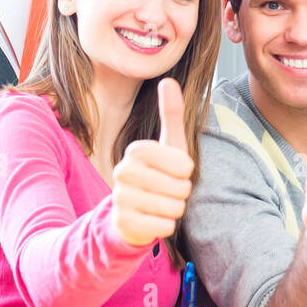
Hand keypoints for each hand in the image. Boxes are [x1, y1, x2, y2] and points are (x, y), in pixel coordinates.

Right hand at [111, 78, 193, 246]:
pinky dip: (166, 225)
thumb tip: (168, 80)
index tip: (177, 171)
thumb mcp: (170, 144)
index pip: (182, 164)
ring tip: (162, 204)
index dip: (186, 171)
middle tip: (169, 190)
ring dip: (175, 209)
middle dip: (182, 193)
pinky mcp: (123, 222)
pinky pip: (164, 226)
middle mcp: (123, 171)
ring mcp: (120, 197)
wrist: (134, 211)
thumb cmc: (159, 174)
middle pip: (179, 187)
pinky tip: (154, 219)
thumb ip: (171, 113)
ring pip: (173, 207)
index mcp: (136, 151)